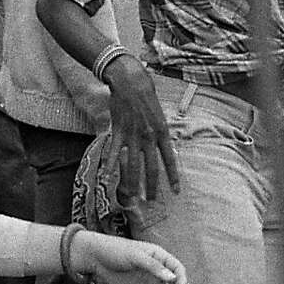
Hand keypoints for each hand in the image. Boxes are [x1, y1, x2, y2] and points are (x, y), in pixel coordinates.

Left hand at [72, 231, 194, 283]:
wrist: (94, 256)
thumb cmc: (115, 249)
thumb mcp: (134, 256)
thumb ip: (153, 267)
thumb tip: (172, 278)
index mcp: (158, 255)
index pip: (177, 268)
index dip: (182, 280)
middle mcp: (156, 269)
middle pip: (175, 283)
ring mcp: (148, 280)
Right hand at [103, 59, 179, 201]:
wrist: (131, 83)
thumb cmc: (146, 98)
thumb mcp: (160, 116)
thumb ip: (160, 134)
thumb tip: (164, 149)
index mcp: (162, 132)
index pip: (169, 160)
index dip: (172, 177)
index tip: (175, 191)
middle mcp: (149, 136)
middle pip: (151, 167)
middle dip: (152, 186)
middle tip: (151, 200)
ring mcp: (133, 135)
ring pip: (133, 164)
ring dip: (133, 182)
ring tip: (132, 196)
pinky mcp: (118, 131)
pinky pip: (114, 151)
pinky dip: (111, 164)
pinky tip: (107, 176)